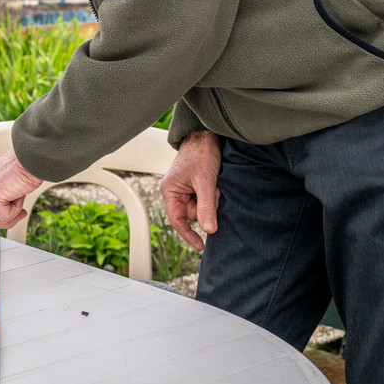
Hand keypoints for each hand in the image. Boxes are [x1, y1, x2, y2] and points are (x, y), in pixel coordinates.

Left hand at [0, 150, 43, 237]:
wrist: (34, 158)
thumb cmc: (27, 169)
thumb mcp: (8, 187)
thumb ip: (0, 200)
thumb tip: (3, 218)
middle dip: (4, 222)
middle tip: (19, 212)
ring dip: (12, 216)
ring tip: (19, 198)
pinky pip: (4, 217)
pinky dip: (16, 211)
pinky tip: (19, 195)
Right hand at [159, 129, 221, 251]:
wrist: (206, 136)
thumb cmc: (201, 155)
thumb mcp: (206, 182)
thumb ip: (206, 207)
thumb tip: (209, 231)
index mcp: (170, 191)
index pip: (177, 220)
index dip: (189, 235)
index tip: (201, 247)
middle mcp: (174, 192)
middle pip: (192, 215)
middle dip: (206, 207)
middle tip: (214, 191)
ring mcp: (184, 190)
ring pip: (200, 208)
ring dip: (211, 200)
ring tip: (214, 184)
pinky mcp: (194, 187)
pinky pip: (204, 200)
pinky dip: (212, 195)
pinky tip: (214, 183)